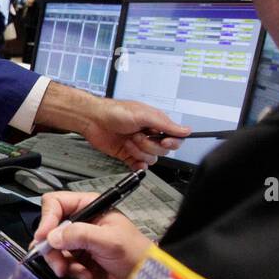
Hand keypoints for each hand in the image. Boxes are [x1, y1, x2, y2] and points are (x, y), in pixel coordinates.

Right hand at [32, 190, 152, 278]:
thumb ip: (80, 235)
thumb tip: (53, 236)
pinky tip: (85, 275)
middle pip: (50, 228)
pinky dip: (71, 272)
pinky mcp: (78, 258)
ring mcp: (79, 241)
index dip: (47, 219)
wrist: (145, 278)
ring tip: (73, 271)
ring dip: (61, 262)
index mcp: (89, 206)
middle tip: (57, 262)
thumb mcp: (109, 240)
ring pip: (53, 248)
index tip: (44, 237)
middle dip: (51, 248)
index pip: (56, 203)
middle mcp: (81, 221)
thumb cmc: (136, 252)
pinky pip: (63, 263)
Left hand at [33, 85, 189, 168]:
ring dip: (139, 152)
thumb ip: (165, 124)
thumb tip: (186, 130)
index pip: (174, 138)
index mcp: (155, 123)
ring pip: (151, 159)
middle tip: (137, 136)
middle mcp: (148, 135)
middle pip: (163, 150)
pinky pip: (139, 166)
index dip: (171, 142)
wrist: (92, 120)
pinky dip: (137, 165)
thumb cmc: (115, 112)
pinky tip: (133, 160)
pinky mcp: (128, 155)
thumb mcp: (143, 115)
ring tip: (128, 141)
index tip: (163, 141)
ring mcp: (138, 146)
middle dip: (149, 145)